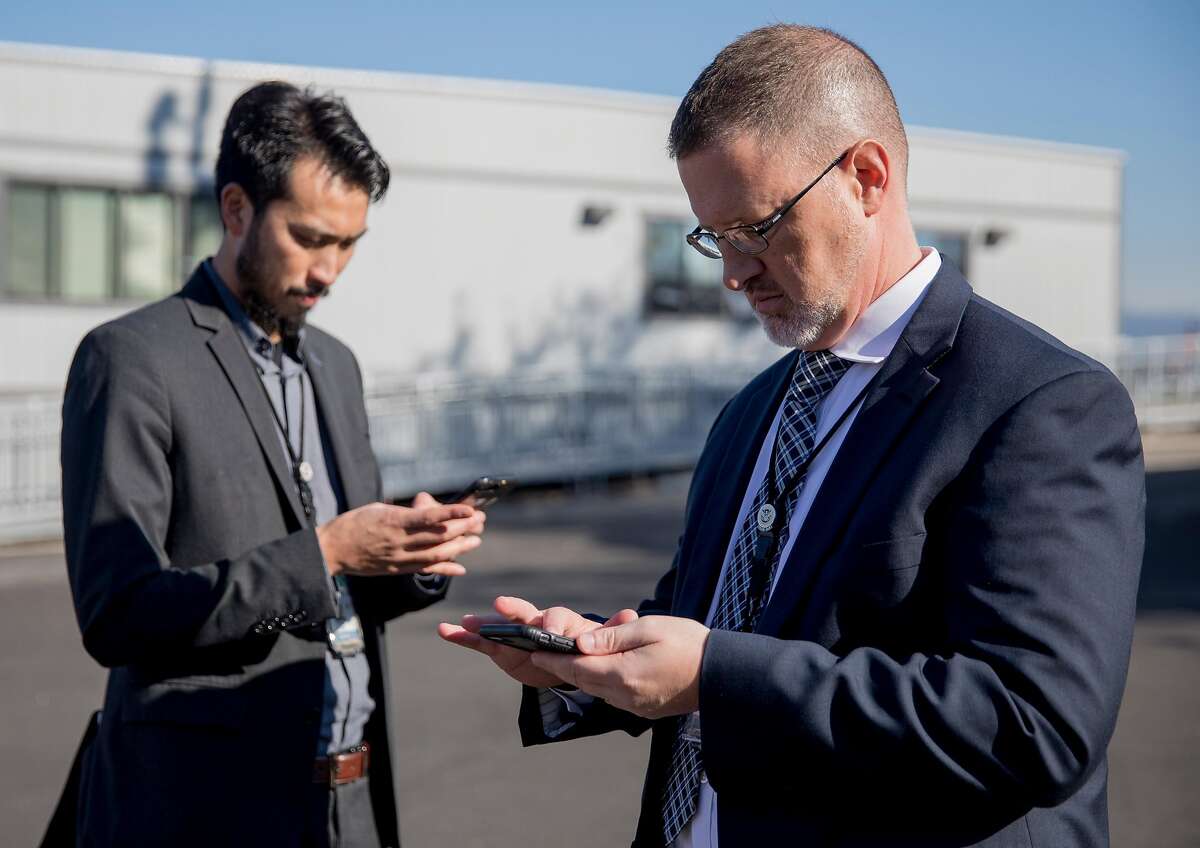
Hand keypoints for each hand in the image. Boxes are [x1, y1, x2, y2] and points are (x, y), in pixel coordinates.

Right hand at [316, 492, 484, 577]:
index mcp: (394, 521)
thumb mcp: (379, 509)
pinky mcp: (396, 570)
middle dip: (462, 529)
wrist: (332, 549)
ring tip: (476, 540)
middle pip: (437, 537)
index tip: (469, 510)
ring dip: (458, 548)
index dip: (451, 514)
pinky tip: (460, 567)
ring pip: (435, 555)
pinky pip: (424, 569)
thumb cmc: (355, 523)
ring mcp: (398, 558)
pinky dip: (444, 569)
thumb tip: (429, 513)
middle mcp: (398, 541)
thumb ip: (405, 514)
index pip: (428, 518)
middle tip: (480, 521)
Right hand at [437, 596, 637, 688]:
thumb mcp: (603, 640)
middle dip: (512, 612)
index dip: (552, 623)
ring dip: (481, 624)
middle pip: (522, 615)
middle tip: (501, 607)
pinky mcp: (501, 650)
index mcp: (560, 621)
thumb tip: (630, 615)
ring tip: (462, 623)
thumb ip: (612, 630)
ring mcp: (515, 636)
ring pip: (497, 628)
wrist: (571, 661)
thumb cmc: (585, 646)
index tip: (549, 629)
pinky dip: (462, 638)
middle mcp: (534, 624)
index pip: (555, 617)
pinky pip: (480, 643)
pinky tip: (444, 630)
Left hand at [529, 616, 709, 718]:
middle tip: (541, 653)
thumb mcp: (650, 629)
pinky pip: (613, 696)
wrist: (721, 674)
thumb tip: (580, 643)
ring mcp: (635, 706)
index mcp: (624, 675)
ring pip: (596, 690)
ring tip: (564, 659)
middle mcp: (625, 696)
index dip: (553, 659)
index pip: (578, 667)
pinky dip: (599, 682)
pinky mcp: (644, 709)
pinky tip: (597, 670)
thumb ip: (612, 638)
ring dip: (580, 675)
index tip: (534, 650)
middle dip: (561, 667)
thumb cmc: (688, 644)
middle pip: (583, 681)